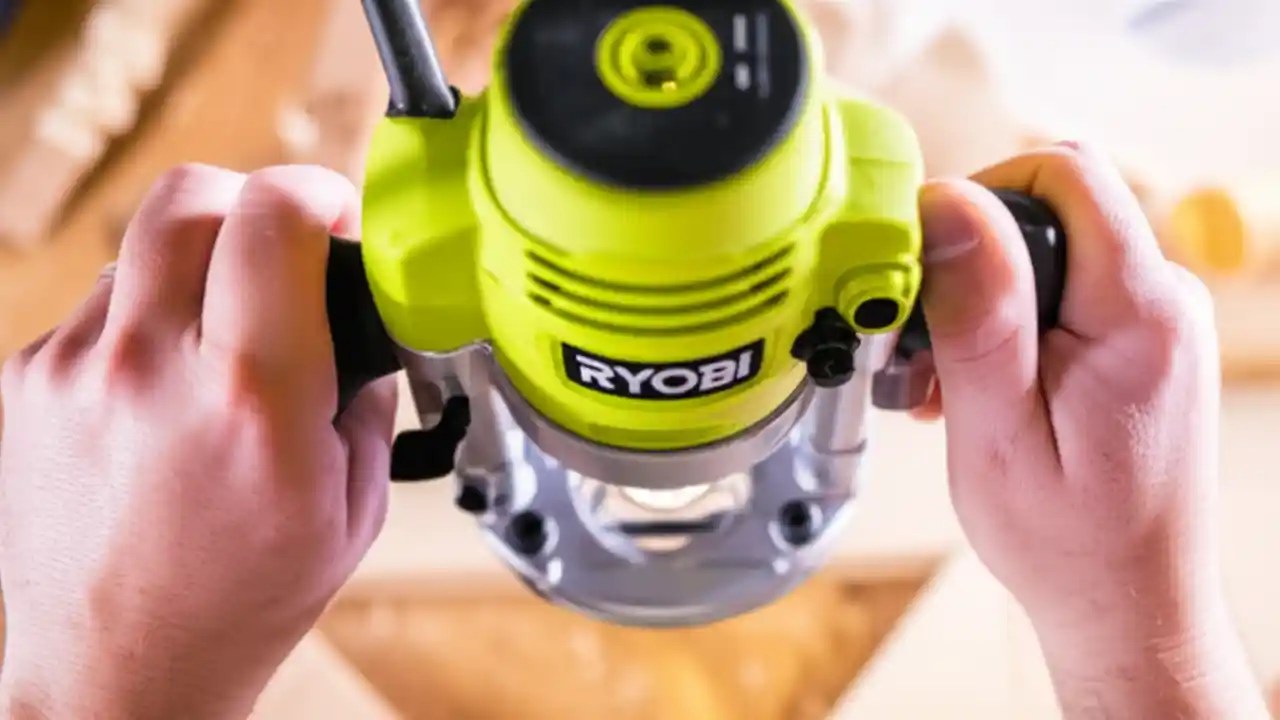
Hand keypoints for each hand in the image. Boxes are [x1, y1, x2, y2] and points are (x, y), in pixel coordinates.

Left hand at [0, 165, 397, 718]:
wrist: (122, 673)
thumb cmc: (239, 602)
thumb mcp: (349, 506)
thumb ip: (367, 395)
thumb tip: (365, 320)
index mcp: (252, 400)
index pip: (275, 219)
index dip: (318, 193)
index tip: (335, 216)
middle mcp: (150, 370)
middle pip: (191, 196)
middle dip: (252, 202)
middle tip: (282, 251)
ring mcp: (74, 372)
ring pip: (142, 249)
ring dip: (195, 270)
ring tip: (219, 346)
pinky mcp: (27, 383)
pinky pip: (100, 305)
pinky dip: (145, 322)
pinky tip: (166, 390)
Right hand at [915, 143, 1265, 716]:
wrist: (1127, 605)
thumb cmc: (1068, 544)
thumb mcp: (998, 432)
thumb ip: (979, 315)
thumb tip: (948, 206)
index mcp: (1139, 315)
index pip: (1066, 171)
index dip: (980, 194)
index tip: (924, 260)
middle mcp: (1165, 304)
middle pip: (1050, 209)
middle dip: (969, 261)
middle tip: (923, 341)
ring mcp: (1158, 323)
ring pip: (1050, 254)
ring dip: (981, 305)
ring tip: (946, 384)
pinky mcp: (1141, 343)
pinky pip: (1064, 295)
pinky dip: (1007, 329)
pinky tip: (976, 388)